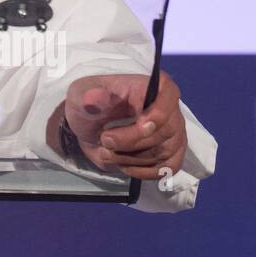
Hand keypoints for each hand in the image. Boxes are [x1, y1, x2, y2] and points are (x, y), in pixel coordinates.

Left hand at [64, 71, 186, 180]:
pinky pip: (165, 170)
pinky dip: (141, 171)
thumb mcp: (81, 95)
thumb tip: (95, 98)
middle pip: (165, 130)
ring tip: (107, 152)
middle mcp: (170, 109)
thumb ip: (89, 97)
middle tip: (104, 141)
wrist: (91, 128)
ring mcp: (174, 134)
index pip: (168, 95)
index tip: (139, 126)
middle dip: (131, 142)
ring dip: (130, 158)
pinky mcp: (171, 156)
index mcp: (151, 85)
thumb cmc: (90, 105)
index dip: (158, 114)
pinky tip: (122, 165)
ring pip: (162, 153)